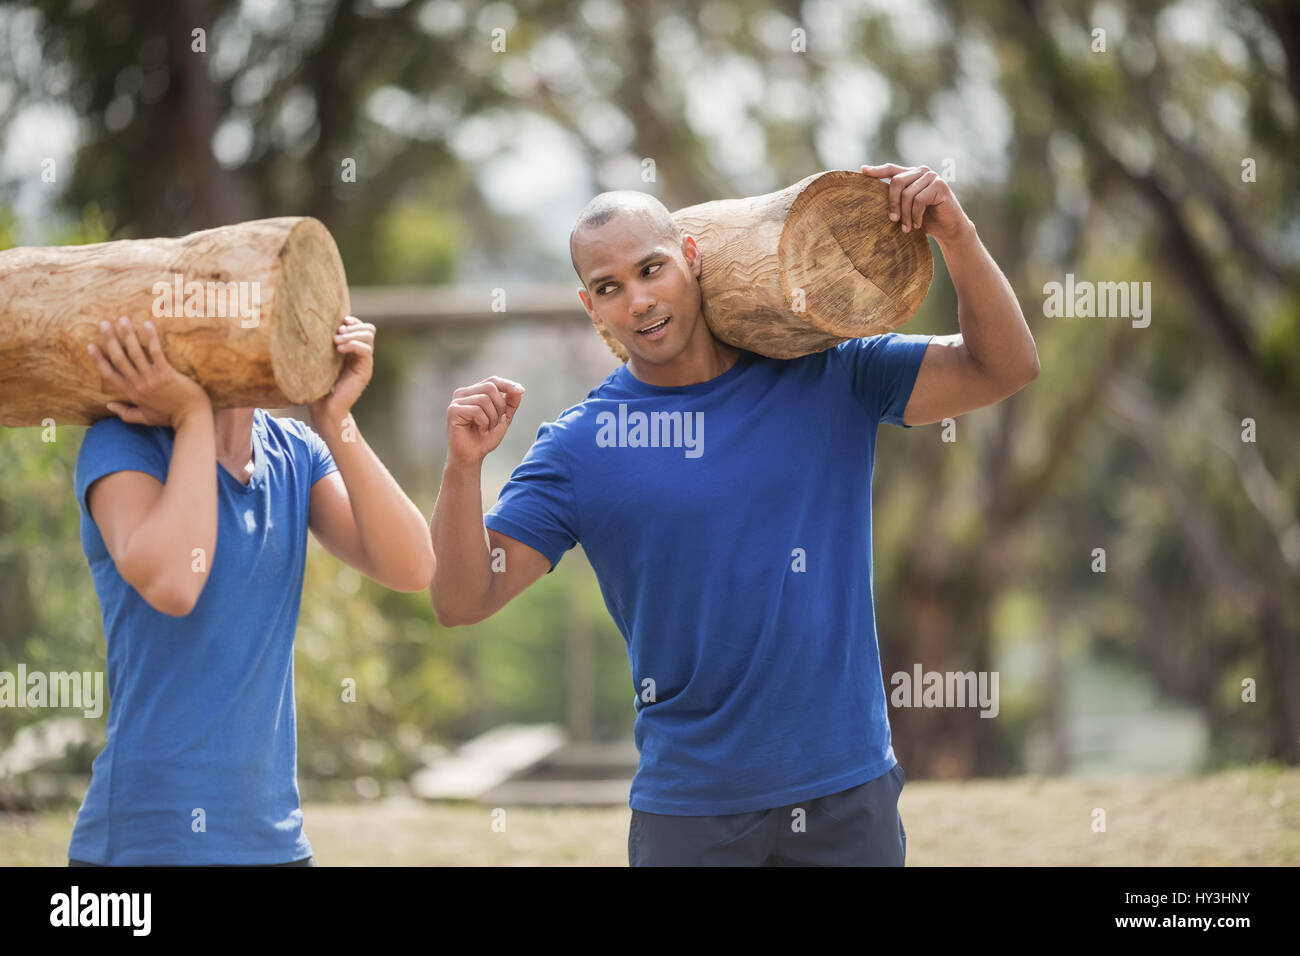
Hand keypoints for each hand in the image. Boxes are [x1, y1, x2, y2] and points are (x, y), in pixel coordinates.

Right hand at [88, 316, 210, 427]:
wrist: (192, 418)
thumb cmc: (170, 417)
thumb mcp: (145, 418)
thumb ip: (126, 413)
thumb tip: (108, 406)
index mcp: (131, 394)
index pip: (109, 374)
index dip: (98, 360)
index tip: (90, 345)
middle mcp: (138, 385)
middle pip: (119, 359)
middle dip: (110, 340)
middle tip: (104, 324)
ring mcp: (152, 379)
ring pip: (135, 353)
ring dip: (128, 335)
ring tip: (122, 319)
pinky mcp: (167, 374)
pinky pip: (156, 353)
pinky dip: (151, 338)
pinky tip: (147, 325)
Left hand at [311, 315, 374, 424]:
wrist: (325, 407)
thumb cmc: (317, 384)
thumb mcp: (319, 360)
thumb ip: (321, 344)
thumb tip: (310, 324)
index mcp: (352, 350)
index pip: (362, 326)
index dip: (353, 321)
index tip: (338, 323)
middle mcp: (361, 354)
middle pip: (369, 329)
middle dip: (353, 326)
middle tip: (336, 334)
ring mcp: (364, 362)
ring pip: (369, 336)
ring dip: (352, 334)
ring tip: (336, 341)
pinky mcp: (365, 371)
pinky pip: (366, 350)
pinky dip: (353, 345)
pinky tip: (339, 349)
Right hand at [446, 376, 525, 466]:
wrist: (472, 456)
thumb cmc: (486, 437)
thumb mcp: (503, 418)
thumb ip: (511, 403)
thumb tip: (519, 388)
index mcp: (474, 392)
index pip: (492, 380)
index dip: (507, 384)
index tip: (521, 391)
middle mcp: (463, 393)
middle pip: (490, 388)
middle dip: (500, 406)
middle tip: (497, 423)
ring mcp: (456, 401)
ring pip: (484, 399)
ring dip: (492, 417)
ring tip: (487, 428)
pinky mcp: (453, 410)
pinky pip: (476, 410)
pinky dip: (484, 422)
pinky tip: (481, 431)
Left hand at [860, 163, 972, 242]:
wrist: (948, 229)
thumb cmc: (925, 220)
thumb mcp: (907, 209)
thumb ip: (896, 200)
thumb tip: (872, 198)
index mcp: (911, 174)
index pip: (891, 169)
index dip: (877, 170)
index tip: (863, 170)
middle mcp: (921, 171)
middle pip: (896, 182)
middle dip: (893, 204)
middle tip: (893, 221)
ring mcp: (932, 176)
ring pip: (907, 193)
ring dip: (905, 214)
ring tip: (907, 227)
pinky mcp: (940, 185)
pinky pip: (919, 200)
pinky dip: (916, 215)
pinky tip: (918, 224)